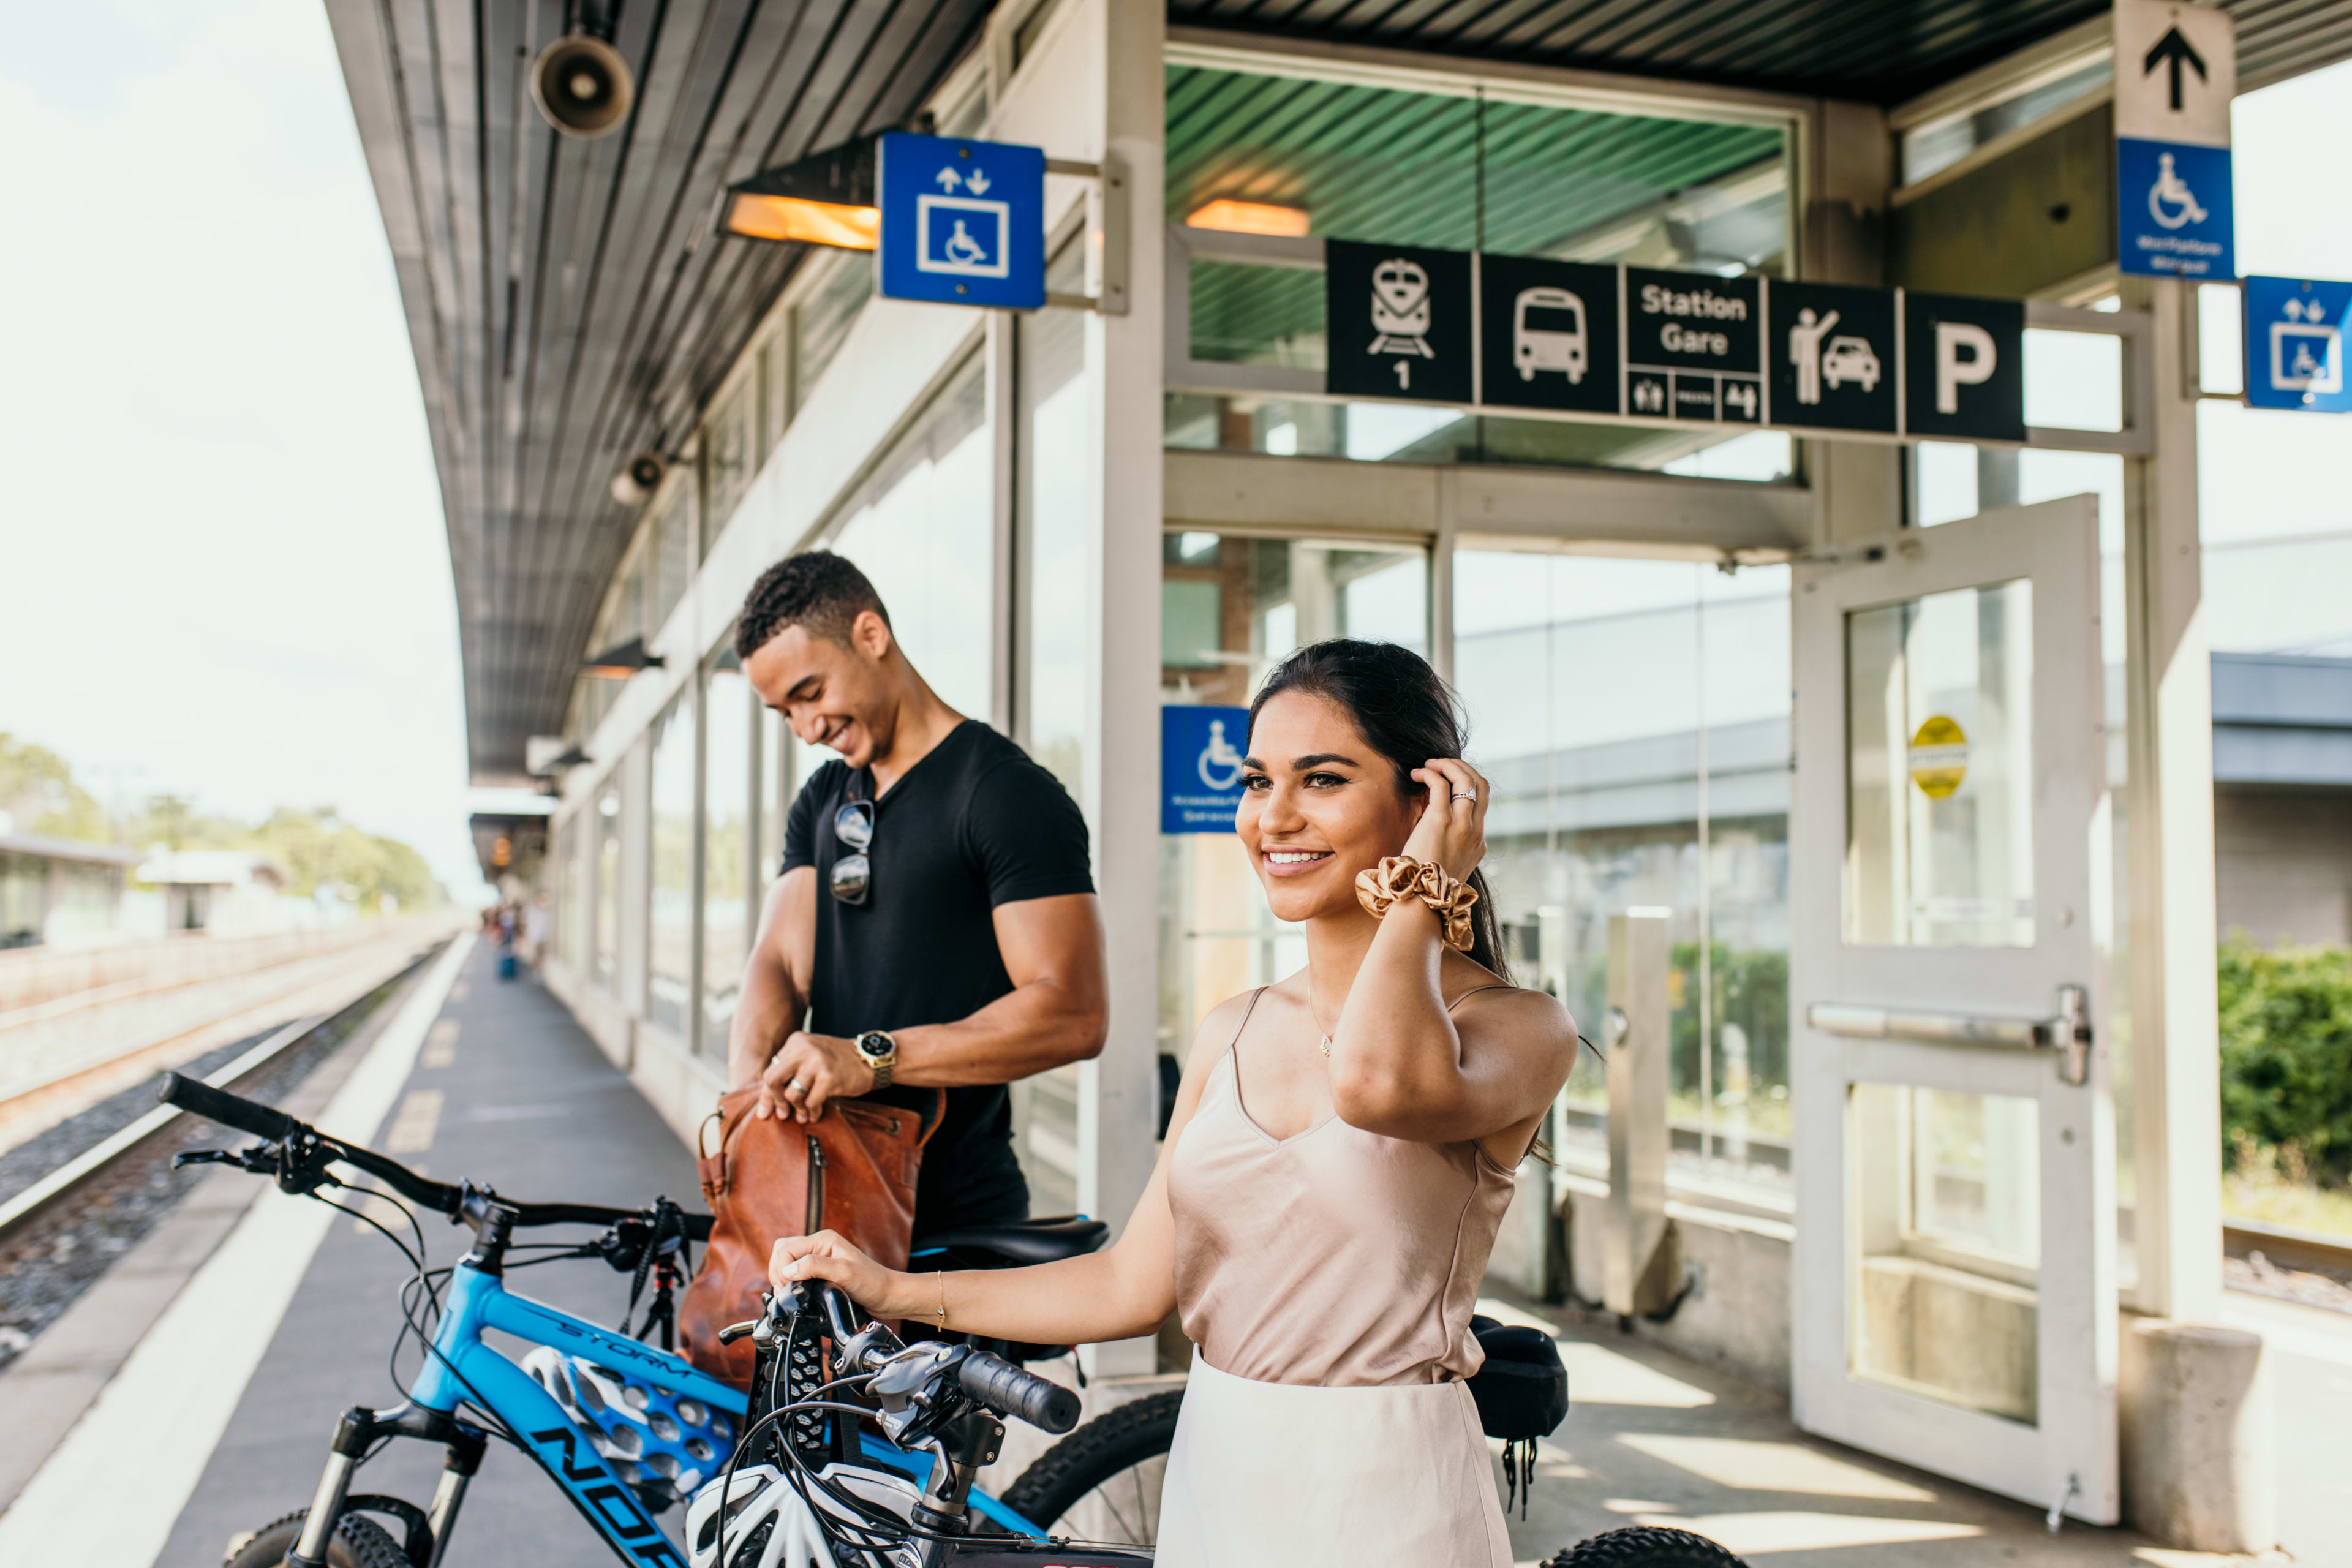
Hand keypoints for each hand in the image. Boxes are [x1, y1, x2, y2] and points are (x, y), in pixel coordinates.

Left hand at [757, 1031, 875, 1122]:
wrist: (870, 1059)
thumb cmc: (838, 1062)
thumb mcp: (811, 1056)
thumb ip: (790, 1071)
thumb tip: (766, 1104)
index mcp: (796, 1041)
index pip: (771, 1070)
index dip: (767, 1093)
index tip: (766, 1111)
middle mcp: (804, 1048)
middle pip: (772, 1079)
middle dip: (775, 1100)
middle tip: (782, 1113)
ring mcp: (817, 1062)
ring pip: (791, 1094)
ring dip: (798, 1109)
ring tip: (804, 1115)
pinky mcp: (829, 1077)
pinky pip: (810, 1102)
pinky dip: (812, 1112)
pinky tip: (816, 1113)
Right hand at [770, 1229, 907, 1316]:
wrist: (887, 1297)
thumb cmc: (872, 1283)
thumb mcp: (844, 1273)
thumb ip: (815, 1267)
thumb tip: (788, 1271)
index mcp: (823, 1240)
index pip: (785, 1248)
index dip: (781, 1269)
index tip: (788, 1287)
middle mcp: (819, 1247)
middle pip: (782, 1252)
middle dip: (778, 1272)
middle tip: (786, 1291)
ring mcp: (819, 1260)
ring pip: (787, 1263)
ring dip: (783, 1278)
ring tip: (791, 1293)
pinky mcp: (820, 1273)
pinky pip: (796, 1273)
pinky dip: (791, 1283)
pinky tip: (797, 1294)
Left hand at [1401, 758, 1489, 879]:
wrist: (1422, 901)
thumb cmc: (1427, 885)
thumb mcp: (1448, 866)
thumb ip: (1451, 847)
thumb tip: (1435, 828)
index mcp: (1479, 841)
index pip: (1482, 800)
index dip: (1467, 782)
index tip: (1448, 779)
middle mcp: (1475, 830)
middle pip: (1481, 784)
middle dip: (1462, 767)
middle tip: (1440, 765)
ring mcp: (1461, 825)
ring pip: (1465, 778)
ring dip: (1447, 765)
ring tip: (1428, 765)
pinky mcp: (1440, 821)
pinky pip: (1440, 784)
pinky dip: (1430, 773)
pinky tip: (1417, 775)